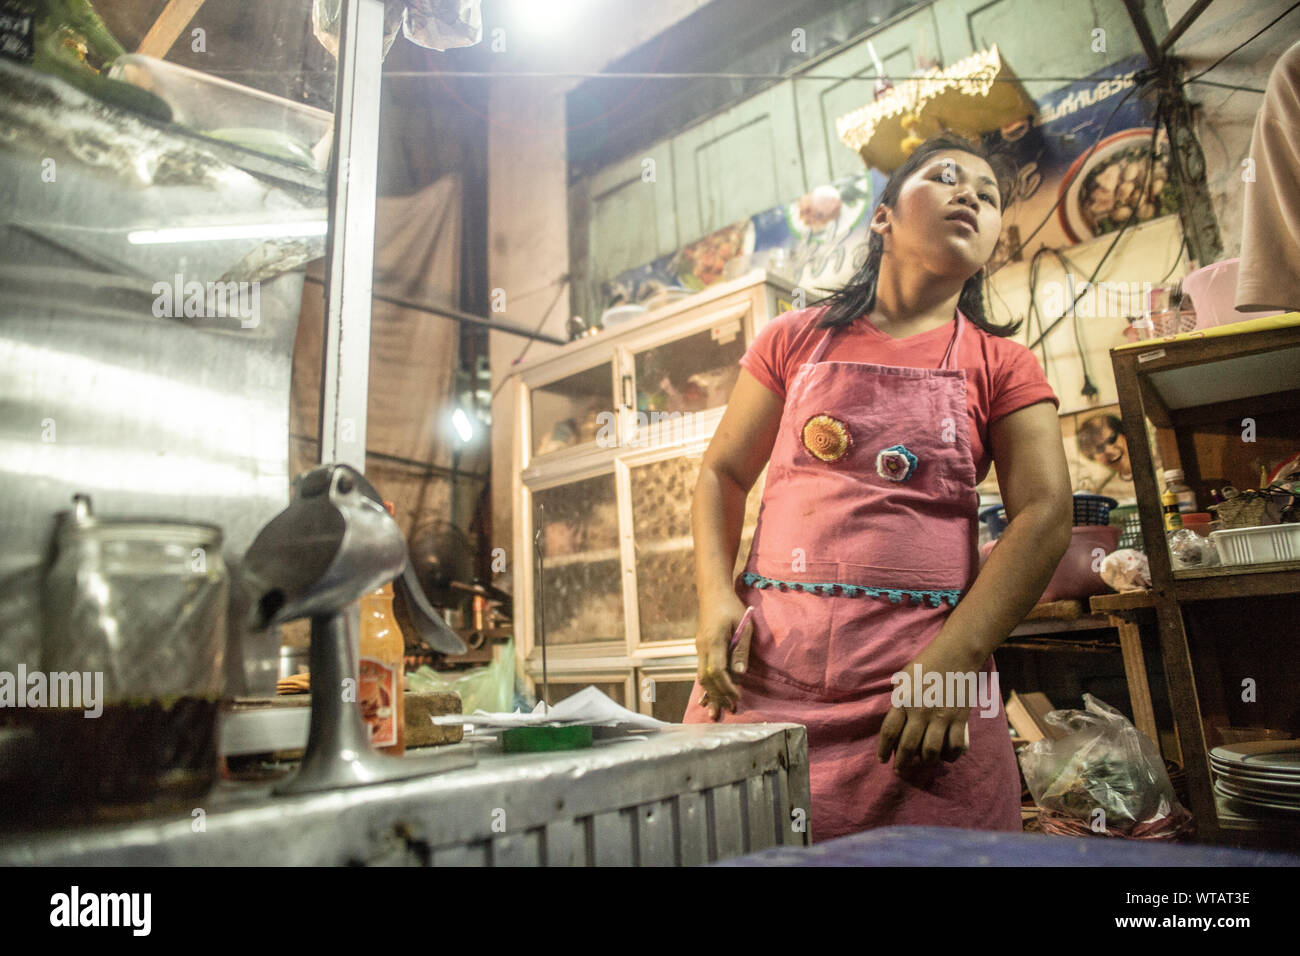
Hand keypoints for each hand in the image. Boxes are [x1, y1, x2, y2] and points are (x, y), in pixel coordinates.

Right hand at [693, 591, 753, 720]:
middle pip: (706, 678)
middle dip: (717, 696)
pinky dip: (706, 685)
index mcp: (714, 641)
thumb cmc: (731, 606)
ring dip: (709, 694)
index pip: (717, 670)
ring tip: (713, 712)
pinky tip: (706, 698)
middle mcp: (702, 647)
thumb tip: (740, 673)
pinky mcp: (701, 649)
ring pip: (701, 676)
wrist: (713, 593)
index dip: (726, 687)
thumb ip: (741, 649)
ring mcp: (699, 648)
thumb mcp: (744, 624)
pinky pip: (701, 670)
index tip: (736, 698)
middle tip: (728, 710)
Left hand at [878, 650, 974, 770]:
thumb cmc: (927, 663)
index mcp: (904, 700)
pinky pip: (955, 746)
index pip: (889, 732)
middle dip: (902, 763)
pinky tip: (946, 756)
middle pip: (908, 747)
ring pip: (931, 751)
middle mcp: (921, 711)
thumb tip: (896, 721)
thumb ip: (899, 700)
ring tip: (921, 762)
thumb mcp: (904, 678)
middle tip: (899, 770)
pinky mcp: (960, 719)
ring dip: (925, 762)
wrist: (957, 653)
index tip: (882, 760)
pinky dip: (951, 755)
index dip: (884, 749)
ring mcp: (942, 717)